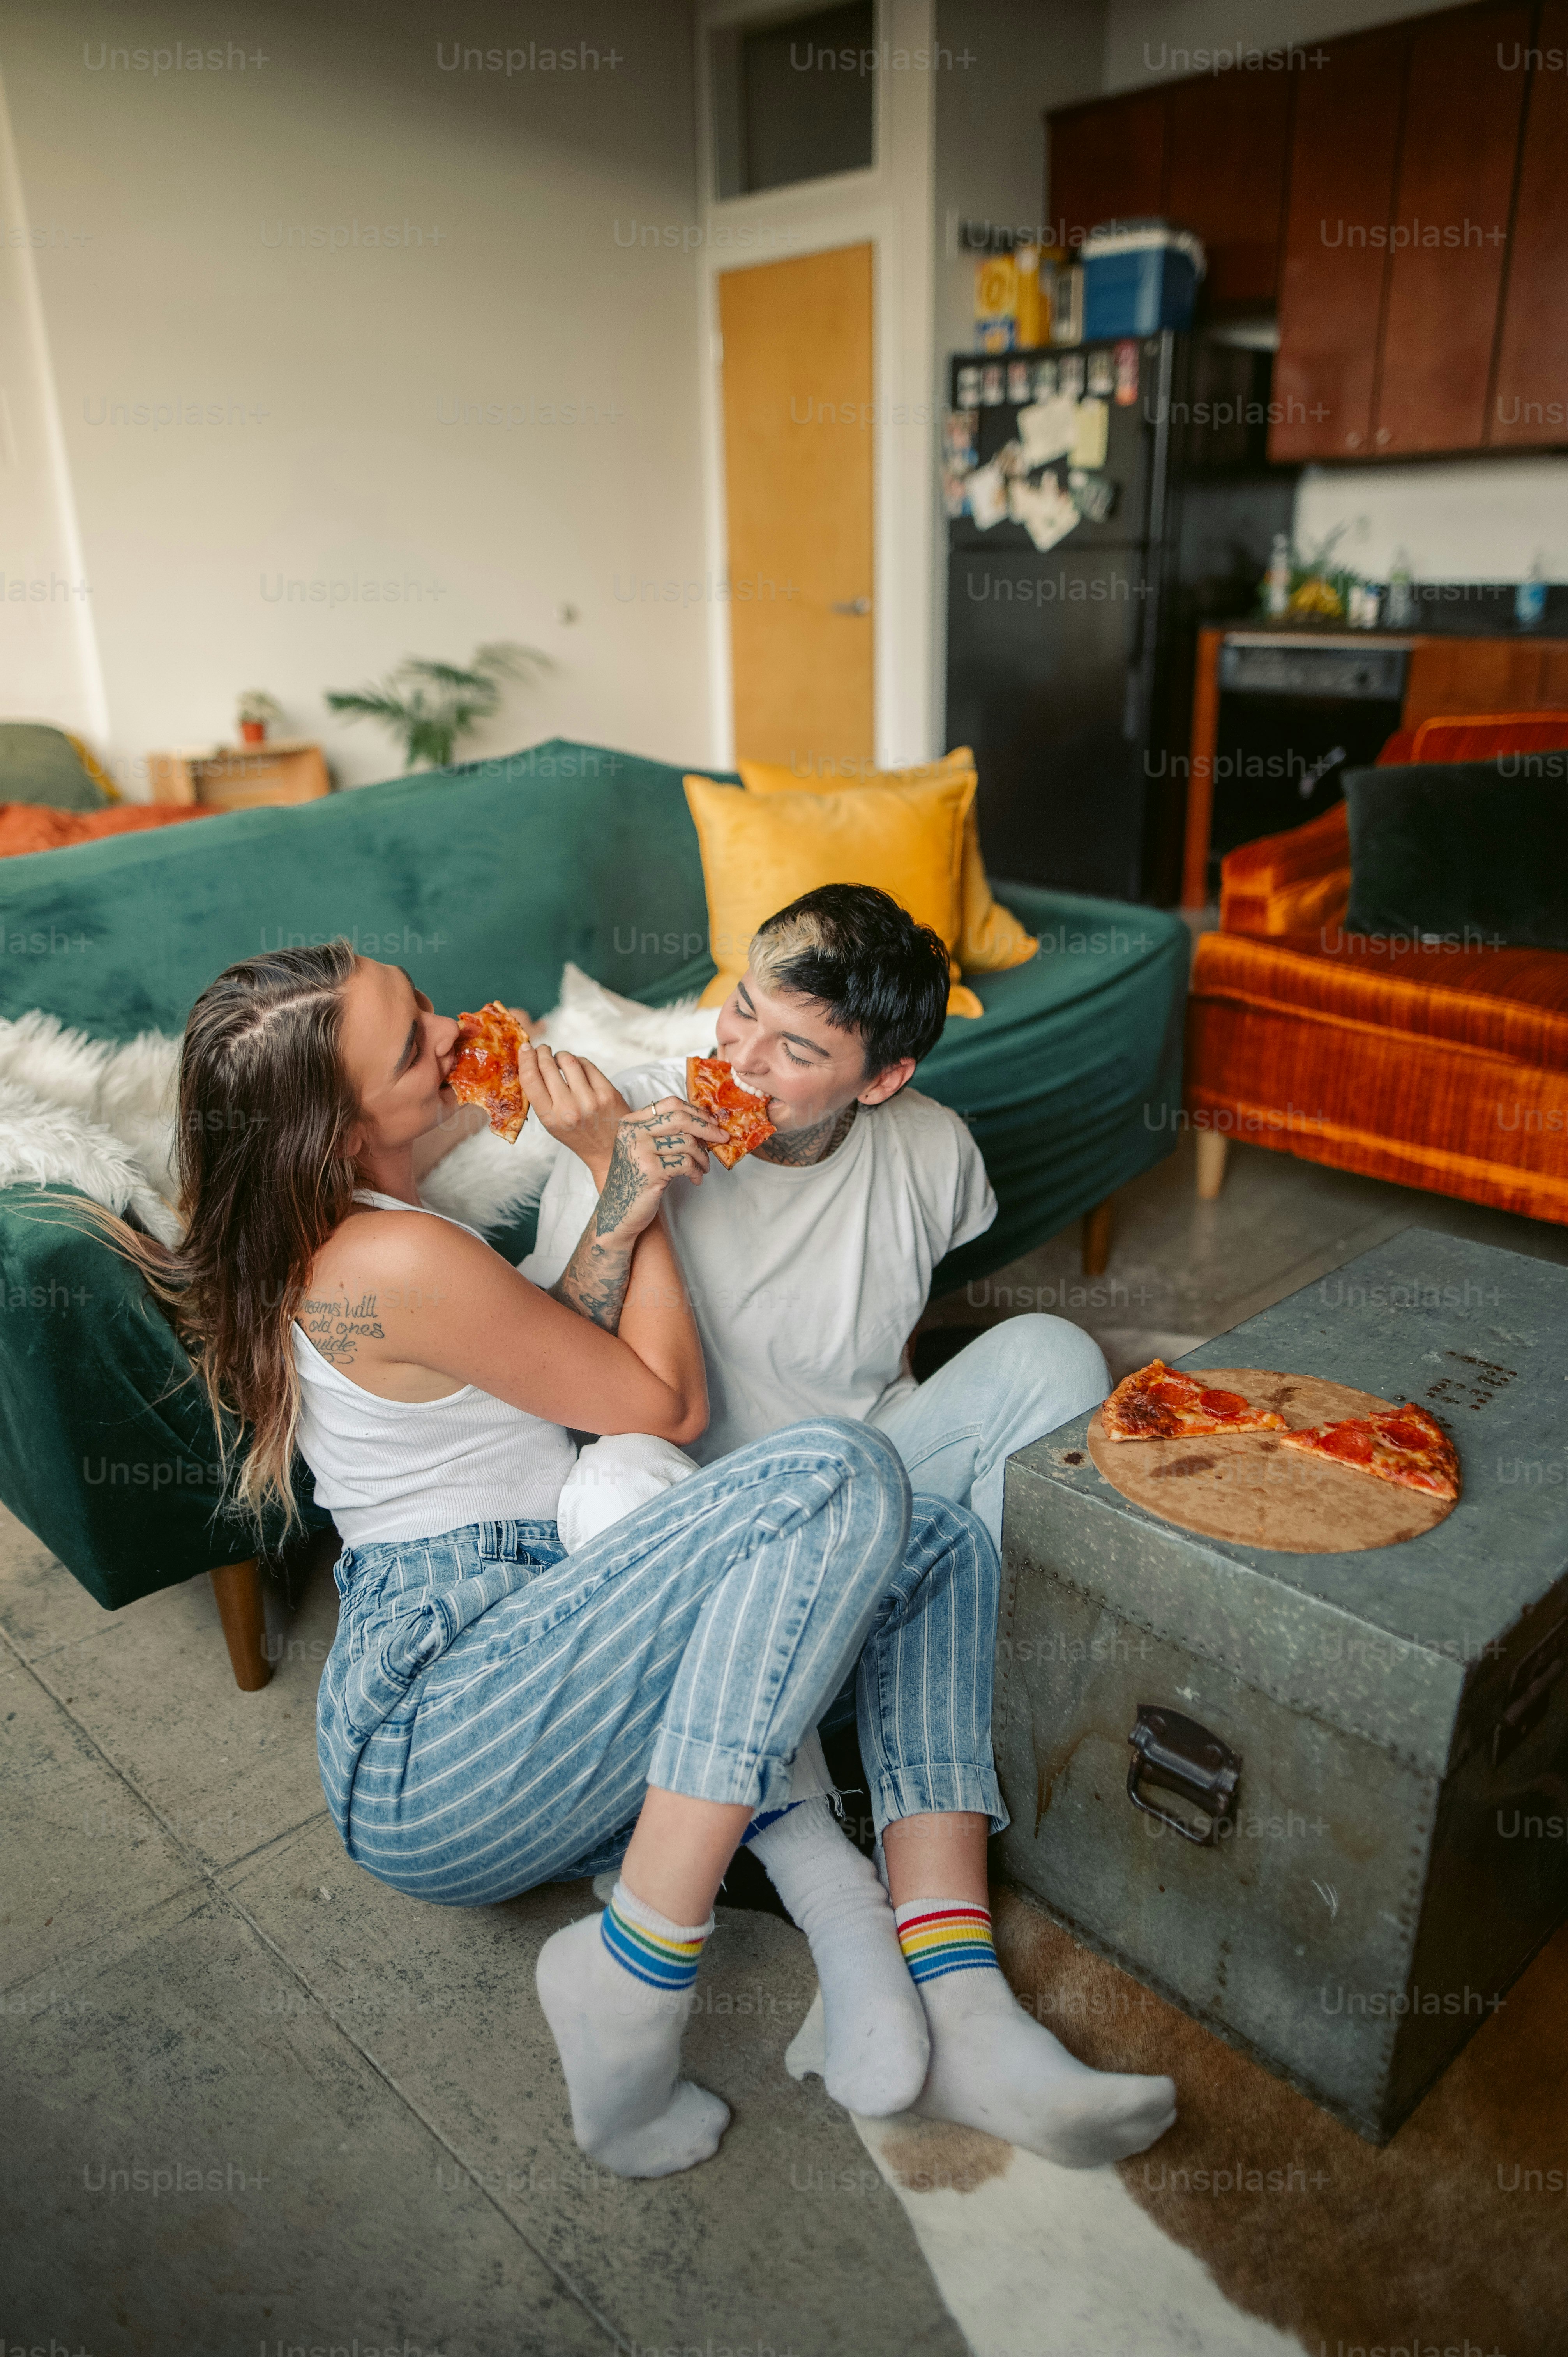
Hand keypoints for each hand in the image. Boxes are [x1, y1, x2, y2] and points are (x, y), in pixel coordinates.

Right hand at [519, 1044, 627, 1175]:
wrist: (609, 1150)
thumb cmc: (577, 1134)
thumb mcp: (552, 1123)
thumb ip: (540, 1097)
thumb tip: (529, 1062)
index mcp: (550, 1118)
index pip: (530, 1079)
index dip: (525, 1059)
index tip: (525, 1047)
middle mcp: (569, 1108)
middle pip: (547, 1066)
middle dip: (542, 1052)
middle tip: (542, 1049)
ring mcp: (590, 1100)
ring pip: (568, 1061)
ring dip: (561, 1055)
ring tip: (560, 1059)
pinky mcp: (608, 1092)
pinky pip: (587, 1065)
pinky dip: (579, 1062)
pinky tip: (577, 1067)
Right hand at [591, 1096, 729, 1241]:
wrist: (618, 1211)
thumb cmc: (636, 1180)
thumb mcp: (646, 1150)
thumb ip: (665, 1134)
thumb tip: (705, 1126)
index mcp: (631, 1123)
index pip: (670, 1105)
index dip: (695, 1112)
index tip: (712, 1123)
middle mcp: (633, 1133)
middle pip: (680, 1118)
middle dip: (707, 1128)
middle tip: (722, 1138)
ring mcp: (640, 1150)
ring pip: (687, 1142)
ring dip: (703, 1156)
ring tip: (704, 1167)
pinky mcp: (650, 1170)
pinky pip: (685, 1163)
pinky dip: (696, 1171)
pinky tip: (695, 1179)